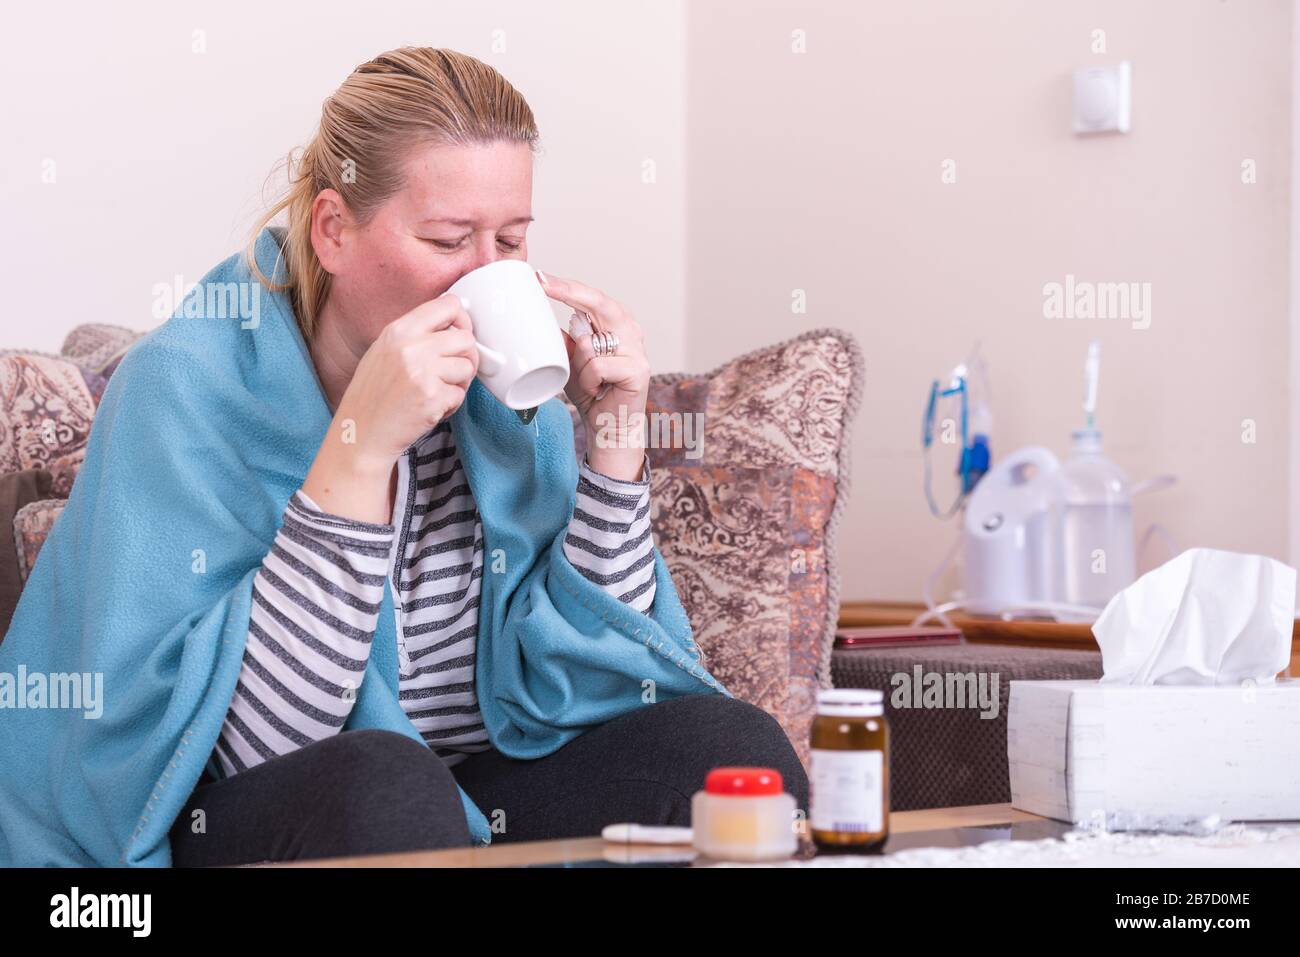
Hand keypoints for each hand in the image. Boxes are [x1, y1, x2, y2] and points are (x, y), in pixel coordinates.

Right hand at [302, 293, 478, 521]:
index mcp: (399, 330)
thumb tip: (457, 325)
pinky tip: (430, 409)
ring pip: (468, 367)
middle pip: (466, 338)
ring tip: (436, 392)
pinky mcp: (432, 398)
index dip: (462, 321)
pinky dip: (450, 405)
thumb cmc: (373, 396)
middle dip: (465, 357)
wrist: (360, 435)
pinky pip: (460, 395)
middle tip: (451, 373)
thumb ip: (416, 335)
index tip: (459, 336)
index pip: (450, 304)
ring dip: (458, 383)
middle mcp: (410, 347)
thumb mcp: (385, 352)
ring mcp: (422, 372)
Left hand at [537, 271, 648, 481]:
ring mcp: (637, 348)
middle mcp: (629, 329)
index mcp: (615, 322)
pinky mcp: (638, 369)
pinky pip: (598, 367)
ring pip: (591, 343)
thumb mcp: (570, 362)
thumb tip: (535, 318)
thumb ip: (562, 340)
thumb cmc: (595, 392)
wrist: (611, 426)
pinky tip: (598, 390)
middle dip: (568, 292)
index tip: (539, 277)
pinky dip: (590, 381)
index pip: (590, 297)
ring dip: (579, 365)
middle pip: (598, 303)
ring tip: (588, 381)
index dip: (565, 286)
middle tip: (542, 283)